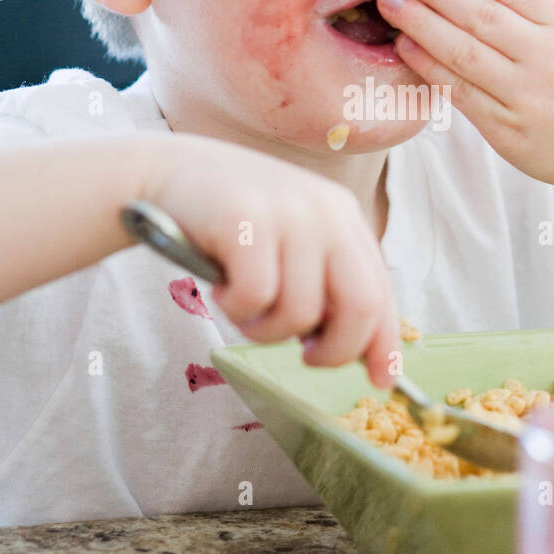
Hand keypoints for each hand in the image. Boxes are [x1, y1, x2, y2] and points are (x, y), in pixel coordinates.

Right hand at [148, 136, 401, 387]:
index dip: (384, 343)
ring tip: (243, 304)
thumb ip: (327, 283)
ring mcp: (287, 214)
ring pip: (301, 313)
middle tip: (304, 355)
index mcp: (343, 216)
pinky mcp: (245, 221)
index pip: (381, 290)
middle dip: (335, 350)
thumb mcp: (293, 240)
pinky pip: (255, 298)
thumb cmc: (233, 222)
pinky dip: (234, 308)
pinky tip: (221, 284)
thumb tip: (362, 354)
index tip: (380, 381)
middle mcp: (325, 211)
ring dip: (267, 330)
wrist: (169, 172)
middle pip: (360, 305)